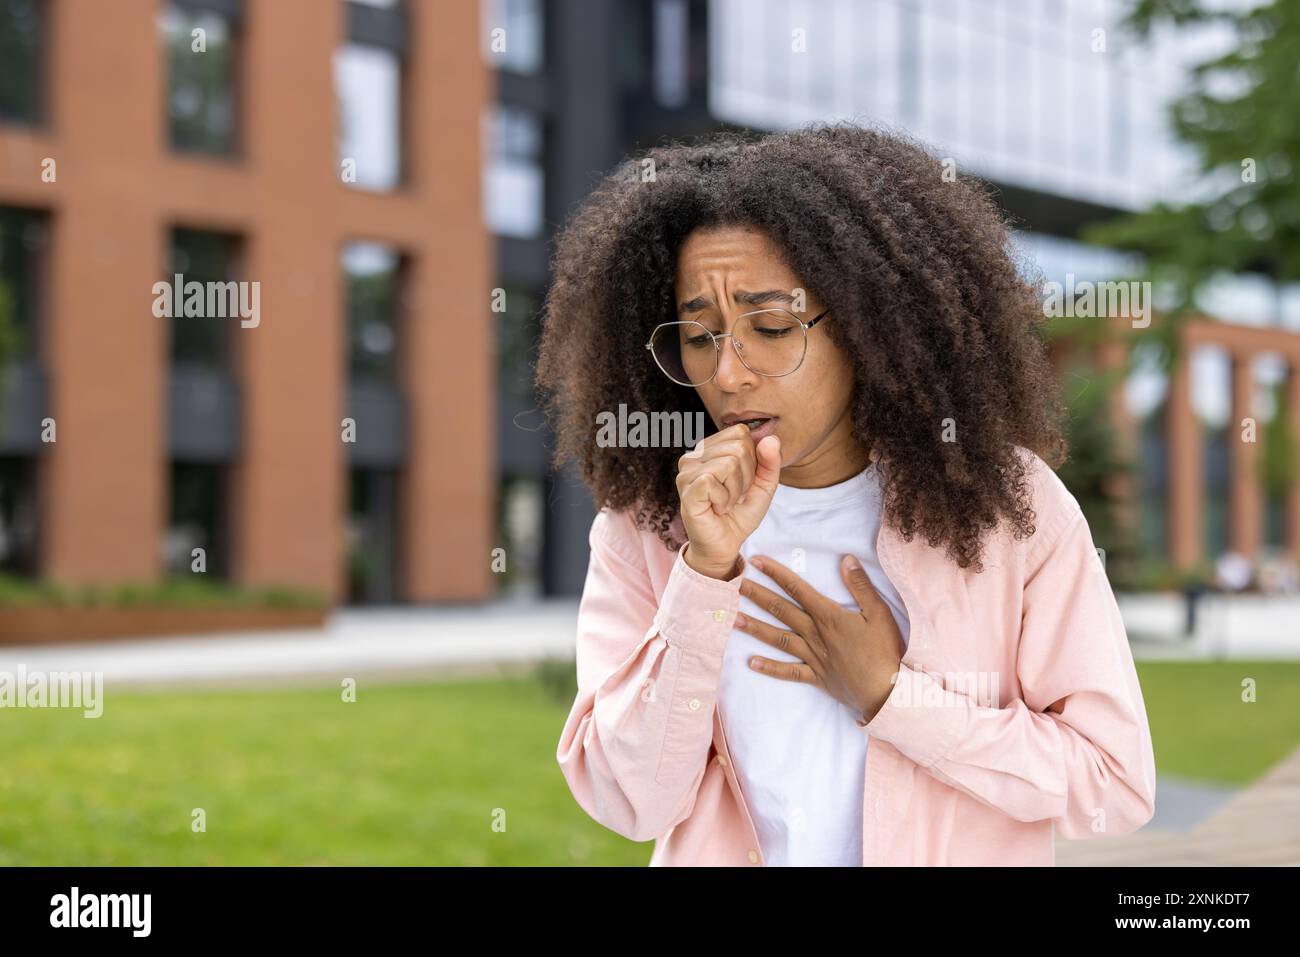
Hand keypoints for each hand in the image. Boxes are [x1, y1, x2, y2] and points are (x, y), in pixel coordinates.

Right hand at [675, 424, 780, 578]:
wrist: (725, 545)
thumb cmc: (739, 513)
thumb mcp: (763, 485)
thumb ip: (770, 461)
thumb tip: (771, 437)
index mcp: (710, 448)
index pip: (741, 432)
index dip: (752, 459)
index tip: (742, 481)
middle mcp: (694, 455)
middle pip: (739, 447)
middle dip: (746, 477)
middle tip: (733, 495)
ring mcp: (687, 472)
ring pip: (729, 462)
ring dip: (735, 490)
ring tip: (725, 502)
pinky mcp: (687, 489)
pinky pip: (715, 480)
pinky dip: (725, 499)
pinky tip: (717, 508)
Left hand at [733, 553, 904, 722]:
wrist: (887, 692)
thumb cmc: (886, 651)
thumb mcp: (880, 613)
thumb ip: (861, 585)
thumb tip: (846, 559)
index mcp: (829, 616)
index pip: (797, 589)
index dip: (776, 573)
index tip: (756, 561)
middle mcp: (815, 634)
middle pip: (781, 611)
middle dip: (757, 596)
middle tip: (734, 585)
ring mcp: (813, 657)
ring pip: (778, 639)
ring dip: (755, 628)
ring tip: (733, 619)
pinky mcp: (816, 677)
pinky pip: (789, 672)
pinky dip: (769, 668)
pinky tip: (751, 663)